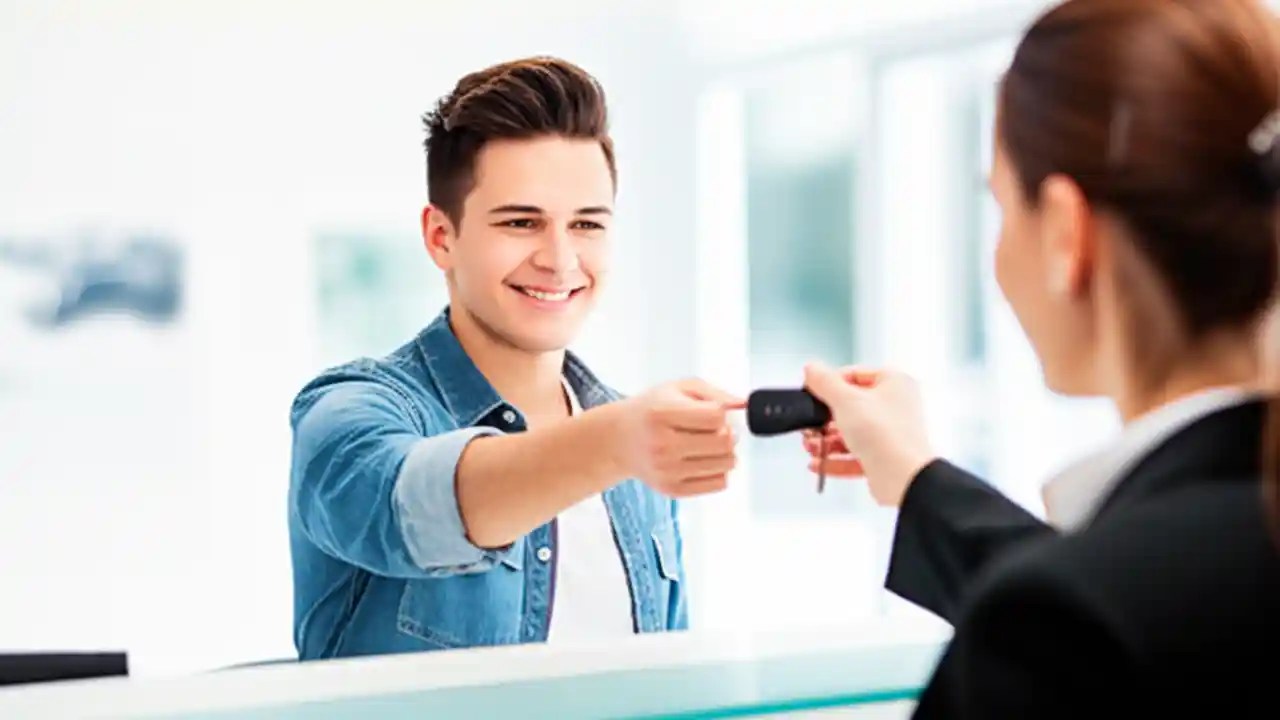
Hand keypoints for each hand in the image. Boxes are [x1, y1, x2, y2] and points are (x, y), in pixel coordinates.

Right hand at [610, 378, 744, 497]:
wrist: (619, 440)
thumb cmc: (651, 410)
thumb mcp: (679, 388)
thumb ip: (714, 394)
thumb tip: (743, 405)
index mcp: (661, 414)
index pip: (716, 417)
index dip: (723, 414)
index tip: (715, 413)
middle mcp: (662, 445)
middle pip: (724, 443)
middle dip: (729, 434)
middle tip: (719, 429)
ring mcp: (667, 471)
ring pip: (725, 464)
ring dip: (726, 453)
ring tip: (710, 444)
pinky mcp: (672, 490)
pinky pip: (718, 483)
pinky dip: (719, 470)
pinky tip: (704, 459)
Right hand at [802, 362, 935, 506]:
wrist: (903, 478)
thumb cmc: (886, 435)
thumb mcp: (846, 400)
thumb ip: (825, 382)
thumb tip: (812, 368)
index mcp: (894, 383)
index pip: (855, 374)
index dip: (830, 384)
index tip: (813, 392)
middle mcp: (896, 407)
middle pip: (851, 406)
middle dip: (825, 419)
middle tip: (811, 424)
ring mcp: (891, 434)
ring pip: (852, 433)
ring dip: (827, 441)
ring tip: (812, 446)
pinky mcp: (884, 459)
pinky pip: (855, 455)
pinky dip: (835, 459)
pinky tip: (819, 463)